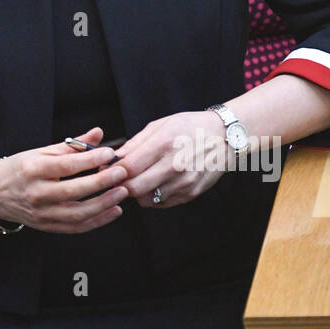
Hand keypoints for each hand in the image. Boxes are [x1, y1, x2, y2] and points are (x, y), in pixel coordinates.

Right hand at [0, 127, 127, 232]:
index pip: (65, 165)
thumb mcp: (41, 151)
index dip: (90, 159)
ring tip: (122, 192)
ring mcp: (41, 213)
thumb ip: (72, 145)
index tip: (110, 152)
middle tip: (121, 172)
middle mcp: (36, 193)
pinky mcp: (47, 226)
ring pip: (77, 213)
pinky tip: (114, 210)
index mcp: (33, 169)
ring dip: (103, 204)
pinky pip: (76, 227)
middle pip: (73, 191)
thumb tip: (98, 134)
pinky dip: (98, 221)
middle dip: (101, 182)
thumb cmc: (20, 168)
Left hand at [112, 111, 229, 207]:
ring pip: (146, 199)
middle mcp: (175, 166)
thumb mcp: (160, 126)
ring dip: (136, 192)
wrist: (224, 137)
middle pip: (134, 188)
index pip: (128, 167)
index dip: (111, 171)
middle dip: (120, 185)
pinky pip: (162, 203)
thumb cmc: (188, 127)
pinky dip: (153, 196)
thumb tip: (113, 158)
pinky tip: (155, 182)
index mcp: (164, 144)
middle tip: (116, 178)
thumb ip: (135, 144)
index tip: (105, 168)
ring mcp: (184, 183)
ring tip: (138, 179)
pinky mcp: (191, 194)